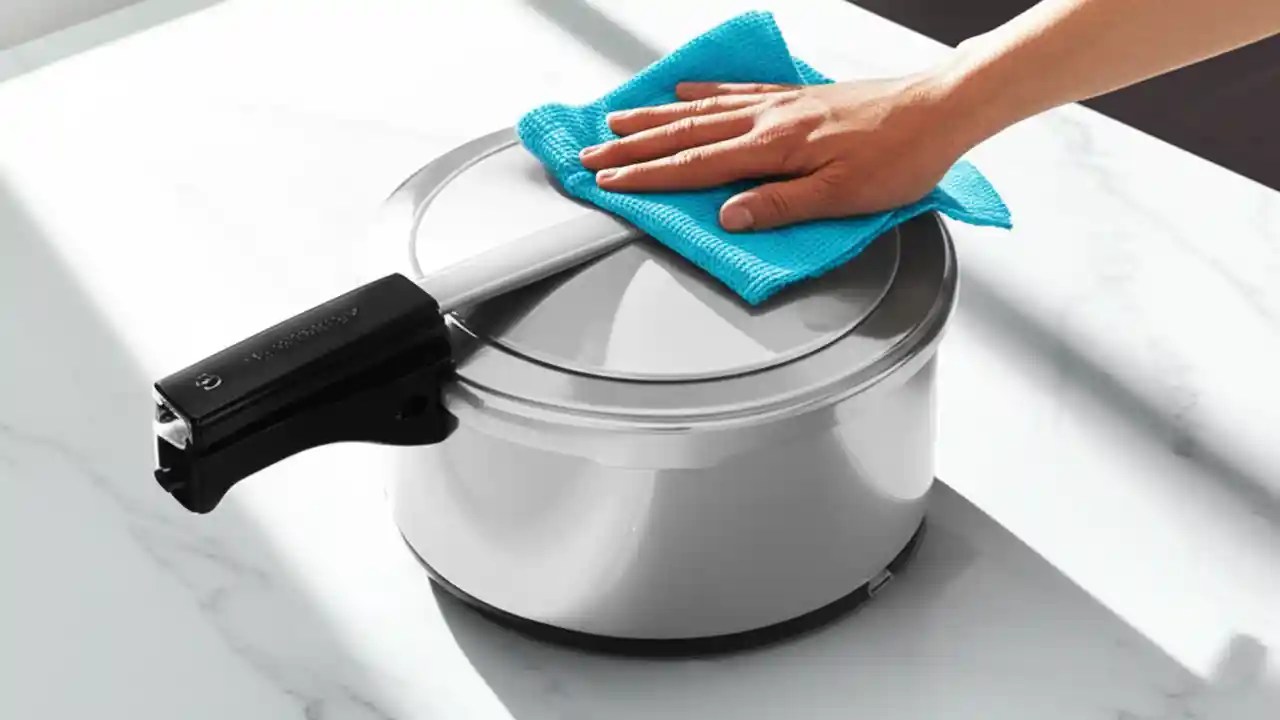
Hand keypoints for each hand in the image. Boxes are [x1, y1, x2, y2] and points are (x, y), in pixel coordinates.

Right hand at [579, 76, 970, 231]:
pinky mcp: (796, 95)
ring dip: (655, 118)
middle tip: (590, 155)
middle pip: (686, 134)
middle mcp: (769, 119)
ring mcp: (780, 103)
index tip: (609, 182)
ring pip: (702, 108)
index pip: (695, 166)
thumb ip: (782, 206)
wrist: (939, 109)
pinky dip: (703, 91)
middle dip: (633, 147)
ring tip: (618, 121)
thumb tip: (729, 217)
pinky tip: (685, 90)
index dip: (647, 177)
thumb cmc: (900, 158)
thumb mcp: (843, 197)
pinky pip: (735, 90)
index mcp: (775, 148)